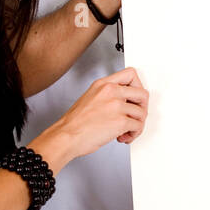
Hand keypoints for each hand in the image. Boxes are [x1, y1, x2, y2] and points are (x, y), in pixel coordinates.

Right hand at [33, 68, 147, 172]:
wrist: (66, 136)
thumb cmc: (75, 123)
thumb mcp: (91, 97)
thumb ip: (108, 94)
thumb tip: (125, 101)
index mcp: (103, 84)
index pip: (131, 74)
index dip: (138, 86)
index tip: (135, 97)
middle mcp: (111, 92)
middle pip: (143, 93)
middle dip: (142, 107)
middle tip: (136, 116)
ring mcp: (116, 106)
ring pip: (142, 113)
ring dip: (138, 124)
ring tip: (127, 131)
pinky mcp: (120, 121)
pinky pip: (138, 126)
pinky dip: (134, 133)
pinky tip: (124, 136)